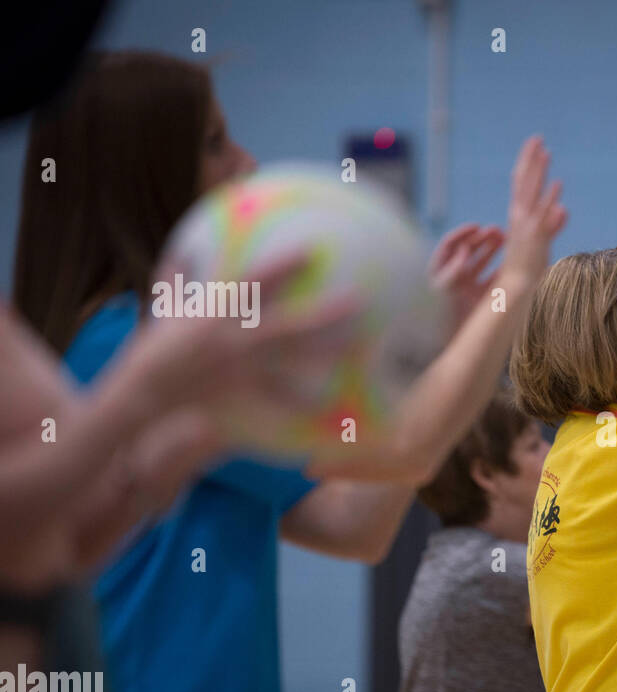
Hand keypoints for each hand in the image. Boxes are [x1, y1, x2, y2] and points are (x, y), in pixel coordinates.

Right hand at [139, 251, 362, 416]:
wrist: (143, 391)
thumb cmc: (153, 346)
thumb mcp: (165, 305)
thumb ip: (178, 276)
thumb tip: (184, 248)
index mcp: (218, 311)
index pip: (258, 282)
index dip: (285, 265)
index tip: (314, 250)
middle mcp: (236, 338)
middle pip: (291, 324)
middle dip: (324, 313)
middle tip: (359, 302)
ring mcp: (243, 368)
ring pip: (294, 361)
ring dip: (327, 354)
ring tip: (361, 348)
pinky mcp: (243, 394)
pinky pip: (279, 400)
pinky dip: (302, 404)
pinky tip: (330, 406)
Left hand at [428, 222, 504, 330]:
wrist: (444, 344)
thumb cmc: (437, 317)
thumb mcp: (441, 291)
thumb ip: (452, 270)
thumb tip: (464, 250)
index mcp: (440, 271)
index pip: (450, 246)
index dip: (463, 234)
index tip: (477, 227)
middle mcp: (454, 277)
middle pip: (468, 252)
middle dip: (482, 240)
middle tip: (497, 231)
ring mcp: (468, 288)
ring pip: (482, 264)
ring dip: (493, 251)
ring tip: (506, 239)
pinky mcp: (480, 300)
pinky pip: (493, 282)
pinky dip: (502, 271)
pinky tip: (512, 263)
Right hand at [498, 136, 567, 286]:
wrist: (514, 287)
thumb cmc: (525, 267)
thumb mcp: (543, 240)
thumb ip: (553, 223)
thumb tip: (563, 209)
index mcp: (518, 215)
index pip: (521, 183)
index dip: (527, 163)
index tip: (534, 145)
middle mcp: (519, 217)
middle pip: (524, 181)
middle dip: (531, 159)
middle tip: (538, 137)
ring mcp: (527, 226)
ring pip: (532, 193)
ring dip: (539, 172)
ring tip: (547, 152)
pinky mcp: (535, 238)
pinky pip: (543, 215)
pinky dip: (549, 199)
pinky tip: (558, 184)